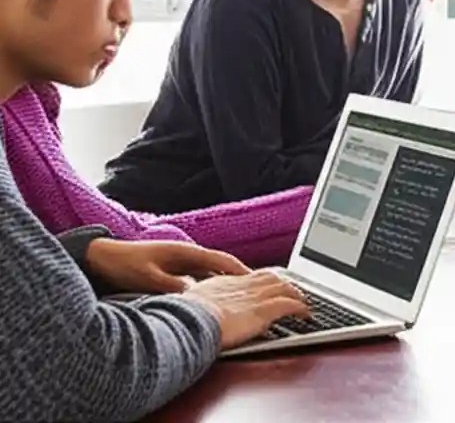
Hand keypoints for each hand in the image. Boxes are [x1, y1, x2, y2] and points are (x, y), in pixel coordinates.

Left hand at [85, 239, 251, 293]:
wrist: (100, 258)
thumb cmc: (123, 265)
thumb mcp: (148, 277)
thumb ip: (172, 285)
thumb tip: (195, 294)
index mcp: (185, 252)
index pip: (221, 259)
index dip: (240, 270)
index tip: (257, 280)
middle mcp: (186, 255)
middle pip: (220, 266)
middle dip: (239, 276)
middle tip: (257, 289)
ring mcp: (179, 262)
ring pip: (210, 273)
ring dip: (225, 282)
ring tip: (241, 296)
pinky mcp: (171, 270)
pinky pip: (199, 278)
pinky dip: (210, 286)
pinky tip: (212, 298)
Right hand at [182, 270, 310, 349]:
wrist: (187, 321)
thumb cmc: (181, 320)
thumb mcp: (188, 307)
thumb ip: (199, 306)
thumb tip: (199, 313)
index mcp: (222, 284)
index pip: (249, 276)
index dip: (263, 281)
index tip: (268, 286)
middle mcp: (241, 285)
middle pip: (271, 277)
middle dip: (284, 284)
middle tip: (293, 291)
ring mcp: (254, 295)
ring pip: (285, 287)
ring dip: (296, 294)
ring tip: (302, 302)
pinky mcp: (264, 309)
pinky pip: (290, 304)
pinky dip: (300, 308)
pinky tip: (306, 314)